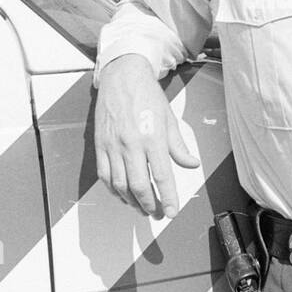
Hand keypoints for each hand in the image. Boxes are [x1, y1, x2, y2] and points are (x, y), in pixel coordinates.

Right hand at [95, 54, 199, 217]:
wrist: (123, 76)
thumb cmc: (147, 95)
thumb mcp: (169, 118)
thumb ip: (179, 146)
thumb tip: (191, 164)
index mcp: (153, 138)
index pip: (162, 176)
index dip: (168, 198)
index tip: (172, 212)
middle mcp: (131, 144)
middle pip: (139, 186)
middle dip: (149, 205)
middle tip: (157, 214)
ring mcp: (113, 145)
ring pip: (120, 185)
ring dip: (131, 202)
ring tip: (142, 208)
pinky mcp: (100, 144)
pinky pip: (104, 175)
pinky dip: (113, 190)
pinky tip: (122, 194)